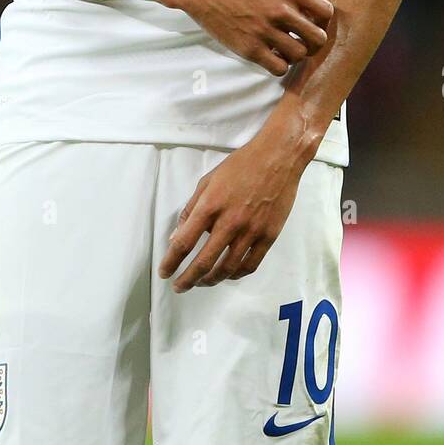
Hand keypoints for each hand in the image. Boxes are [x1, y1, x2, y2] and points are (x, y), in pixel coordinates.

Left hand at [158, 113, 310, 291]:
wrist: (278, 157)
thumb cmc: (240, 165)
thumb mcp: (208, 180)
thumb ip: (191, 209)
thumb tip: (176, 236)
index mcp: (210, 205)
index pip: (185, 241)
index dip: (171, 261)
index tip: (164, 273)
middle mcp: (229, 222)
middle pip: (204, 261)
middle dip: (188, 279)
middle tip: (180, 287)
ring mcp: (251, 231)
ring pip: (227, 268)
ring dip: (211, 280)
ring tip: (202, 282)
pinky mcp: (269, 236)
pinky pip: (250, 264)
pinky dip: (236, 274)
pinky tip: (228, 274)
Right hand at [173, 0, 333, 75]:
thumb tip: (310, 1)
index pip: (326, 12)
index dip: (322, 20)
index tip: (312, 23)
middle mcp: (281, 11)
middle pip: (318, 39)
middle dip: (314, 42)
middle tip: (303, 41)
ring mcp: (265, 31)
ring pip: (300, 55)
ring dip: (295, 54)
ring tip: (285, 49)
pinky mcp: (250, 48)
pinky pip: (279, 68)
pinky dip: (280, 66)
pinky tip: (272, 57)